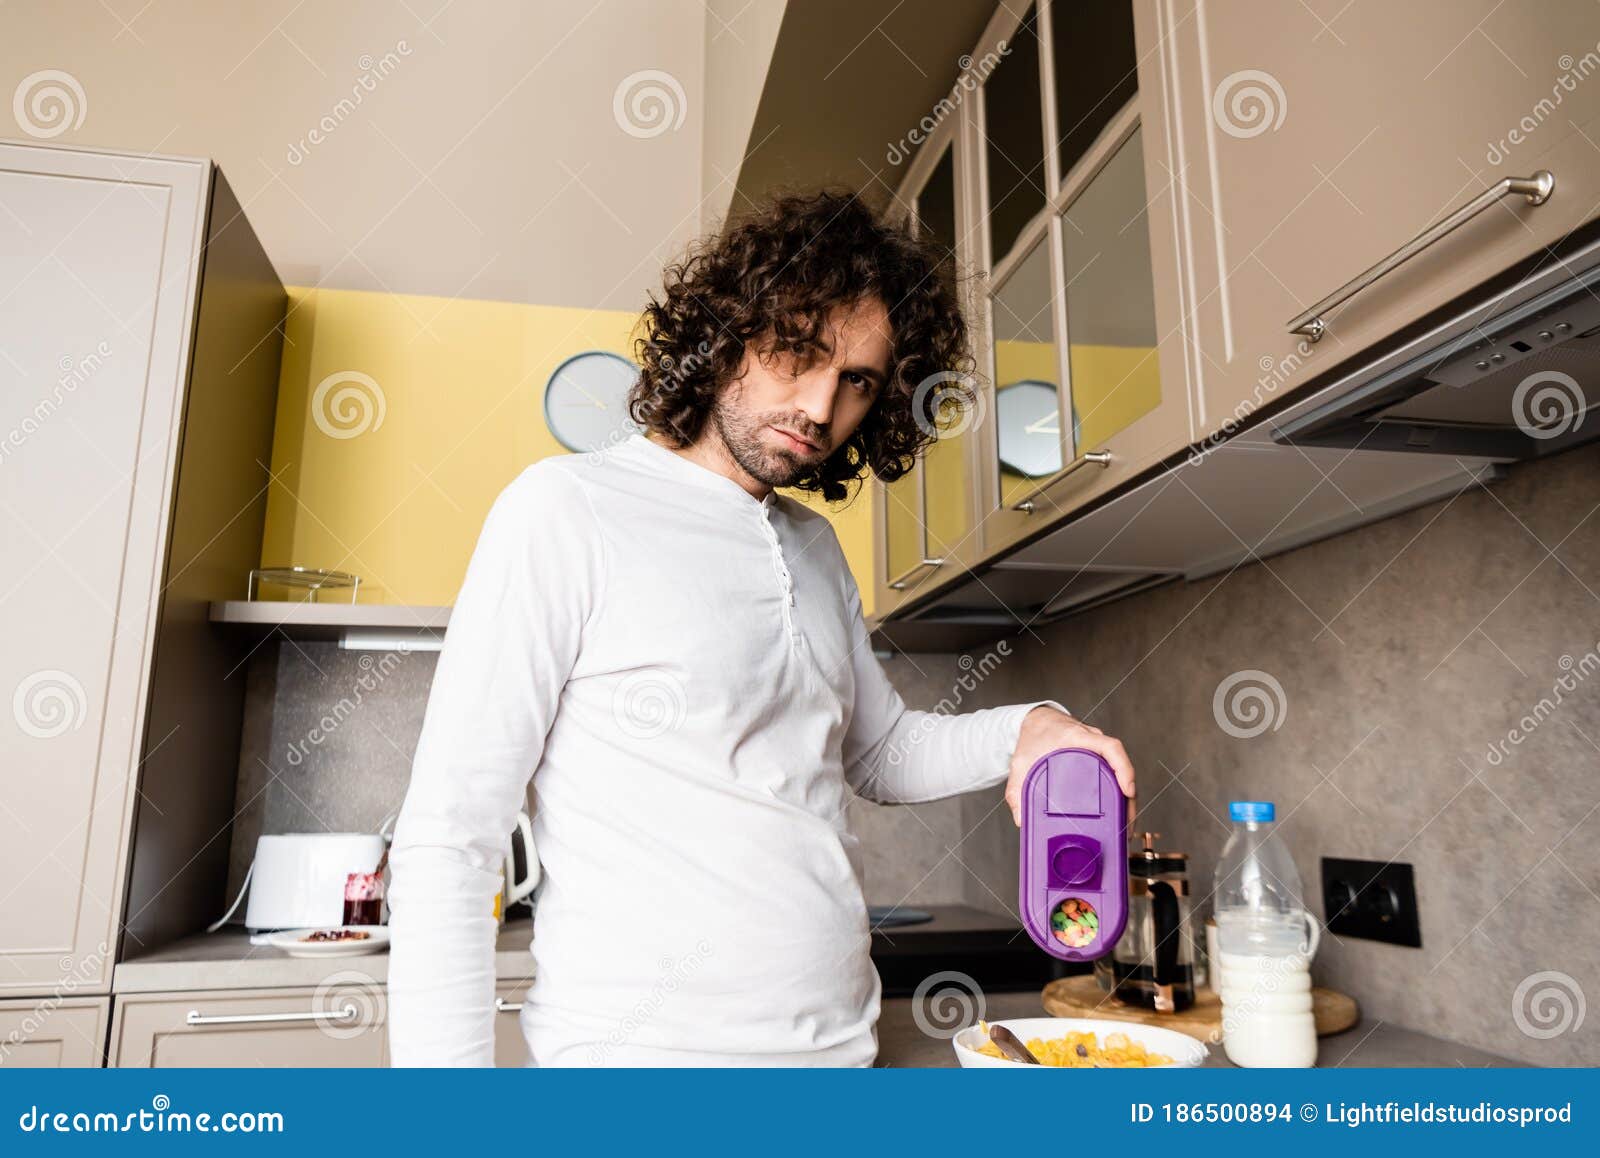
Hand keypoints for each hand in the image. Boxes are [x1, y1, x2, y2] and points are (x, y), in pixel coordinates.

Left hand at [1005, 706, 1135, 826]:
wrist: (1037, 721)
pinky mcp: (1099, 759)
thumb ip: (1016, 790)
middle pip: (1121, 768)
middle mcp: (1094, 742)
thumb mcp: (1021, 762)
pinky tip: (1119, 814)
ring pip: (1120, 774)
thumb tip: (1020, 820)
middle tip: (1127, 824)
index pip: (1110, 747)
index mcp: (1078, 737)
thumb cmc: (1033, 737)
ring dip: (1127, 799)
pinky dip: (1119, 794)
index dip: (1123, 768)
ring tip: (1126, 826)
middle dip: (1128, 798)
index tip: (1128, 790)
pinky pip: (1114, 775)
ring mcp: (1099, 751)